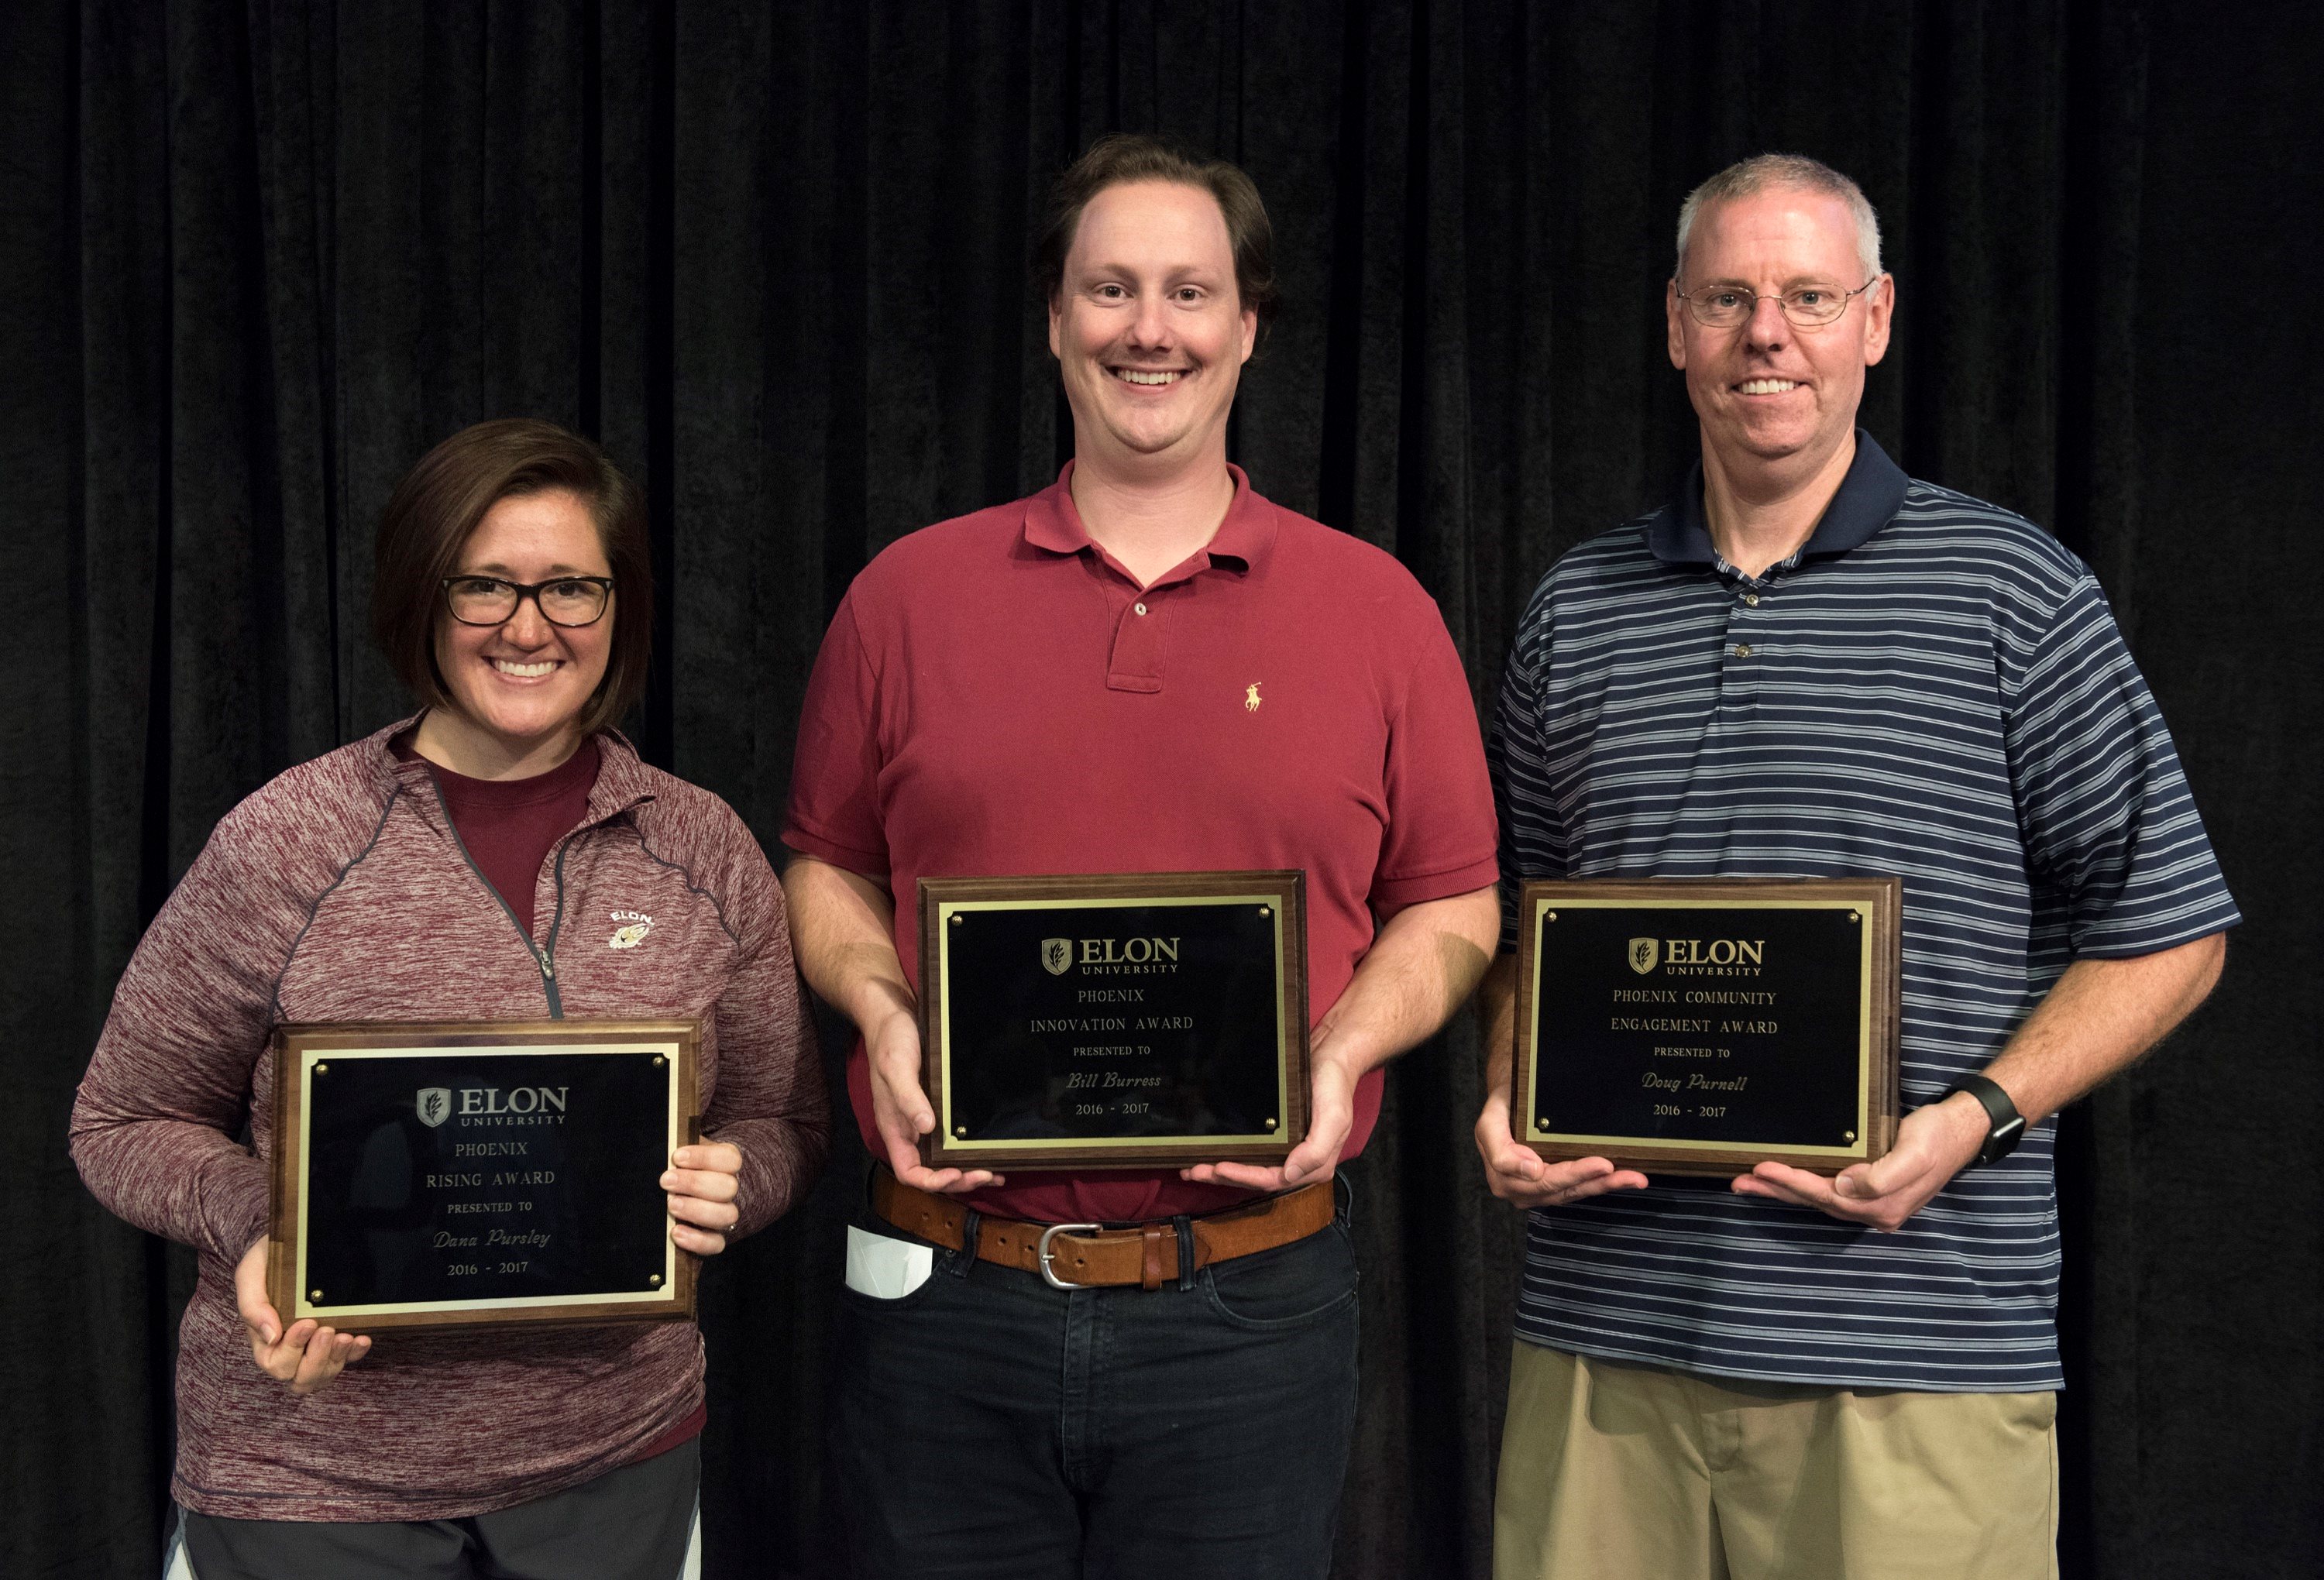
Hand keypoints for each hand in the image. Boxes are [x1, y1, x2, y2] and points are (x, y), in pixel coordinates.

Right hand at [235, 1237, 367, 1394]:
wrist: (295, 1239)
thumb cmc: (268, 1258)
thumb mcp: (252, 1272)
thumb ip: (253, 1304)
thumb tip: (271, 1336)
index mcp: (265, 1337)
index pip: (274, 1363)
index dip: (291, 1351)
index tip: (307, 1323)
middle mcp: (289, 1348)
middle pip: (299, 1379)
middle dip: (315, 1360)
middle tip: (327, 1330)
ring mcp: (313, 1346)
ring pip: (322, 1375)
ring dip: (335, 1360)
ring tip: (346, 1336)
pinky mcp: (335, 1337)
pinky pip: (346, 1359)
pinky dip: (355, 1354)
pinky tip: (361, 1338)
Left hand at [662, 1142, 745, 1255]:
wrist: (680, 1194)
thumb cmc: (678, 1170)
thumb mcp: (680, 1156)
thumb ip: (677, 1154)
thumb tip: (664, 1152)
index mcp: (725, 1164)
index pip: (729, 1159)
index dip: (704, 1158)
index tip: (677, 1157)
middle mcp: (729, 1190)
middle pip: (728, 1187)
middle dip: (695, 1184)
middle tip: (666, 1181)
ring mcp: (724, 1215)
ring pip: (727, 1215)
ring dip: (697, 1210)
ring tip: (671, 1205)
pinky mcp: (716, 1238)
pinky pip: (716, 1244)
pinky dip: (697, 1240)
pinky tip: (676, 1232)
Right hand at [865, 1007, 1000, 1194]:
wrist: (895, 1017)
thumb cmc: (891, 1041)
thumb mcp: (897, 1068)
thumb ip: (909, 1098)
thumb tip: (927, 1127)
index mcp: (895, 1128)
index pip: (909, 1171)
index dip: (932, 1180)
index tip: (956, 1173)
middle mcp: (909, 1130)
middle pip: (931, 1171)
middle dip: (958, 1179)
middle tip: (986, 1174)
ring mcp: (923, 1121)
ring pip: (944, 1158)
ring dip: (968, 1170)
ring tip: (995, 1174)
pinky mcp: (937, 1108)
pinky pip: (953, 1138)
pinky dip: (970, 1148)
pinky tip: (989, 1148)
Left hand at [1181, 1055, 1357, 1191]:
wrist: (1331, 1055)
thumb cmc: (1334, 1086)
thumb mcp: (1333, 1118)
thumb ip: (1316, 1150)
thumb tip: (1289, 1174)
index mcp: (1314, 1165)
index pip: (1273, 1180)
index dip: (1243, 1177)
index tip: (1218, 1168)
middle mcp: (1299, 1163)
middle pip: (1256, 1177)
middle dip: (1224, 1176)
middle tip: (1193, 1170)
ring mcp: (1287, 1149)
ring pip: (1251, 1167)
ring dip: (1222, 1170)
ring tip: (1193, 1168)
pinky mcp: (1277, 1135)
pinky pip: (1252, 1150)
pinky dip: (1231, 1154)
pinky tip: (1212, 1151)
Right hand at [1473, 1084, 1647, 1207]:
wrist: (1509, 1100)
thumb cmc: (1503, 1104)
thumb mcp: (1490, 1119)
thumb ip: (1499, 1147)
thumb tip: (1532, 1170)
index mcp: (1502, 1173)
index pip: (1541, 1180)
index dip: (1571, 1175)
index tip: (1600, 1164)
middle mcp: (1519, 1188)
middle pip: (1561, 1188)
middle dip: (1594, 1179)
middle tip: (1620, 1169)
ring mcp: (1537, 1191)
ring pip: (1574, 1191)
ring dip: (1606, 1185)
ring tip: (1634, 1178)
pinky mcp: (1554, 1187)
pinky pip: (1579, 1188)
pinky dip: (1602, 1183)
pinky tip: (1626, 1178)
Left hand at [1730, 1092, 1987, 1230]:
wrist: (1962, 1130)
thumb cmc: (1937, 1136)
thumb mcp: (1914, 1153)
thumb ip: (1882, 1176)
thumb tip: (1845, 1187)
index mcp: (1882, 1206)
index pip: (1825, 1196)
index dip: (1792, 1183)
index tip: (1762, 1168)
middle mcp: (1874, 1211)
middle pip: (1815, 1202)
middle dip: (1776, 1192)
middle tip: (1738, 1182)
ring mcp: (1872, 1203)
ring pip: (1818, 1199)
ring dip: (1783, 1191)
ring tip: (1748, 1183)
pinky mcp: (1870, 1191)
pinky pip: (1828, 1192)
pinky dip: (1802, 1186)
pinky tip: (1784, 1182)